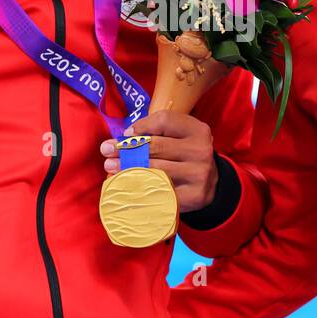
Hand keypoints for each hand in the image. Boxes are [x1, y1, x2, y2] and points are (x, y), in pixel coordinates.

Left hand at [99, 111, 218, 212]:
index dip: (141, 126)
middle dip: (127, 148)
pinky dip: (139, 188)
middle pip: (156, 146)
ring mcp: (198, 174)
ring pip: (155, 169)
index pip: (164, 121)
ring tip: (111, 167)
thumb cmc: (185, 155)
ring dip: (128, 168)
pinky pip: (159, 191)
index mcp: (198, 131)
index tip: (125, 134)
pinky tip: (125, 185)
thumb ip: (156, 133)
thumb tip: (124, 137)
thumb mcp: (179, 137)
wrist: (210, 184)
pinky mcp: (192, 196)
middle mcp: (201, 151)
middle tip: (106, 150)